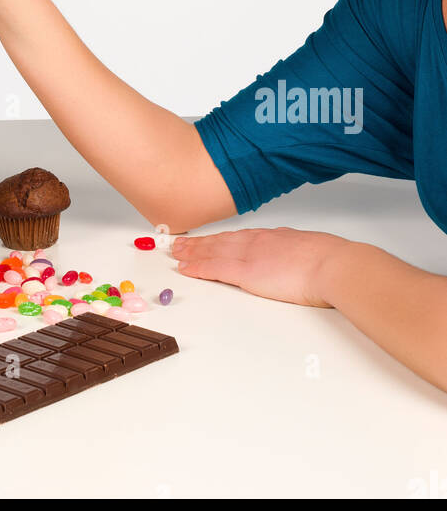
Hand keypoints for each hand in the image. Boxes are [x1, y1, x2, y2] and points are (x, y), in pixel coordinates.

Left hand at [169, 226, 353, 307]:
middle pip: (222, 241)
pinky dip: (197, 267)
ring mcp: (251, 255)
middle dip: (200, 242)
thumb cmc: (334, 261)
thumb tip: (305, 260)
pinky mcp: (246, 273)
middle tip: (181, 242)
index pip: (242, 237)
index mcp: (276, 238)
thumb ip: (303, 254)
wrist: (334, 264)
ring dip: (192, 252)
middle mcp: (258, 242)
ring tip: (176, 252)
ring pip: (213, 251)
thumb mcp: (317, 251)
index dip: (223, 238)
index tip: (211, 239)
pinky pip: (214, 268)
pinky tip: (185, 268)